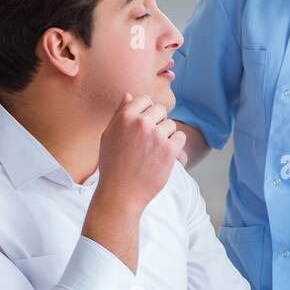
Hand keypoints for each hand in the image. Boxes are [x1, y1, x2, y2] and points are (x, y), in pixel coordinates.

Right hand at [96, 92, 186, 214]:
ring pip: (171, 124)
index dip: (147, 111)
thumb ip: (120, 114)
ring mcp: (157, 136)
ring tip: (154, 151)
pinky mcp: (169, 150)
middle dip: (158, 122)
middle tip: (151, 140)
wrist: (121, 193)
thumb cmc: (113, 166)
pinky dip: (176, 145)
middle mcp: (141, 123)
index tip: (145, 125)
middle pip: (161, 110)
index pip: (144, 99)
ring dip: (166, 135)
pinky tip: (165, 155)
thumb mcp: (108, 136)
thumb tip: (129, 95)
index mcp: (125, 117)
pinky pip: (180, 137)